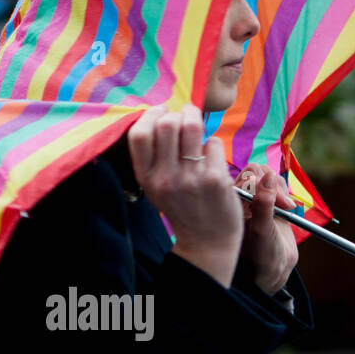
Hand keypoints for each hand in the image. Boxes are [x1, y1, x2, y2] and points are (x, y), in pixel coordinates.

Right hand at [128, 104, 243, 288]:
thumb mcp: (156, 188)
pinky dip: (212, 145)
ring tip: (197, 121)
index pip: (139, 134)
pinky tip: (211, 159)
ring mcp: (191, 178)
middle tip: (183, 117)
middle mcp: (166, 178)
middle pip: (167, 123)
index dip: (150, 115)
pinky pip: (213, 143)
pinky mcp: (215, 179)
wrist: (206, 242)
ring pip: (192, 126)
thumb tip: (161, 114)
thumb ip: (154, 157)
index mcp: (147, 179)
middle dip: (177, 113)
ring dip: (195, 117)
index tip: (161, 111)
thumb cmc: (182, 207)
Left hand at [234, 163, 298, 295]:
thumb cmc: (262, 254)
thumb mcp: (262, 230)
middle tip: (284, 205)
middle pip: (256, 172)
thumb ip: (264, 204)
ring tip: (286, 208)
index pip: (245, 177)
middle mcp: (241, 198)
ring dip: (280, 189)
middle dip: (273, 185)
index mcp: (231, 204)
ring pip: (268, 176)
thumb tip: (268, 175)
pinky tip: (287, 208)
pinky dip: (284, 192)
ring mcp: (254, 198)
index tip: (276, 201)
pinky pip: (276, 184)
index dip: (262, 184)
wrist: (273, 266)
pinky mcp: (268, 199)